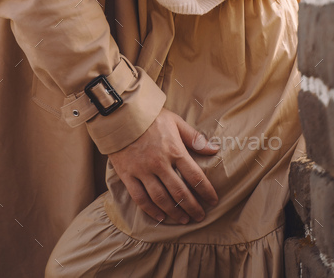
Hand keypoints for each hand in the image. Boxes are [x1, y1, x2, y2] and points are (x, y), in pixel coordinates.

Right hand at [108, 108, 219, 224]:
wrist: (120, 113)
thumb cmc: (150, 116)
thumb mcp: (175, 121)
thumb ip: (194, 137)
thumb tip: (214, 149)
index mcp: (174, 150)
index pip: (195, 176)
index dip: (206, 191)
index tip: (213, 200)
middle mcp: (159, 163)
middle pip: (180, 192)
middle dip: (192, 207)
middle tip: (200, 216)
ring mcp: (142, 171)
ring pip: (161, 198)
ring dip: (174, 212)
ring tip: (184, 219)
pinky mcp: (128, 175)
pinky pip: (140, 198)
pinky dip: (151, 210)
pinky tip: (160, 216)